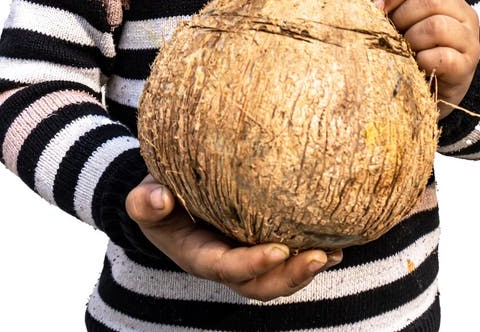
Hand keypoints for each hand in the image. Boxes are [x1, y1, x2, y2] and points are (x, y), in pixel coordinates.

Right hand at [125, 176, 342, 300]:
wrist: (166, 196)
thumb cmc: (158, 195)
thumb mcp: (144, 198)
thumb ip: (146, 201)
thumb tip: (159, 197)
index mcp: (199, 256)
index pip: (228, 268)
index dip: (253, 264)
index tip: (277, 250)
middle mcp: (227, 262)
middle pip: (262, 285)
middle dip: (291, 276)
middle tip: (319, 256)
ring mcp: (246, 255)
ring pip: (279, 276)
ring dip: (307, 269)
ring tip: (334, 252)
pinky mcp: (261, 241)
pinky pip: (287, 255)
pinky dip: (310, 252)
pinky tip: (336, 240)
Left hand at [364, 0, 479, 119]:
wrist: (437, 85)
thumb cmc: (412, 43)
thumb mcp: (397, 16)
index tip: (376, 7)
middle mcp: (463, 11)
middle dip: (402, 16)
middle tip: (390, 32)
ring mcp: (469, 38)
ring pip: (437, 27)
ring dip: (411, 39)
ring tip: (403, 50)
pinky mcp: (467, 66)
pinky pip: (444, 57)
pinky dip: (422, 61)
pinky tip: (416, 64)